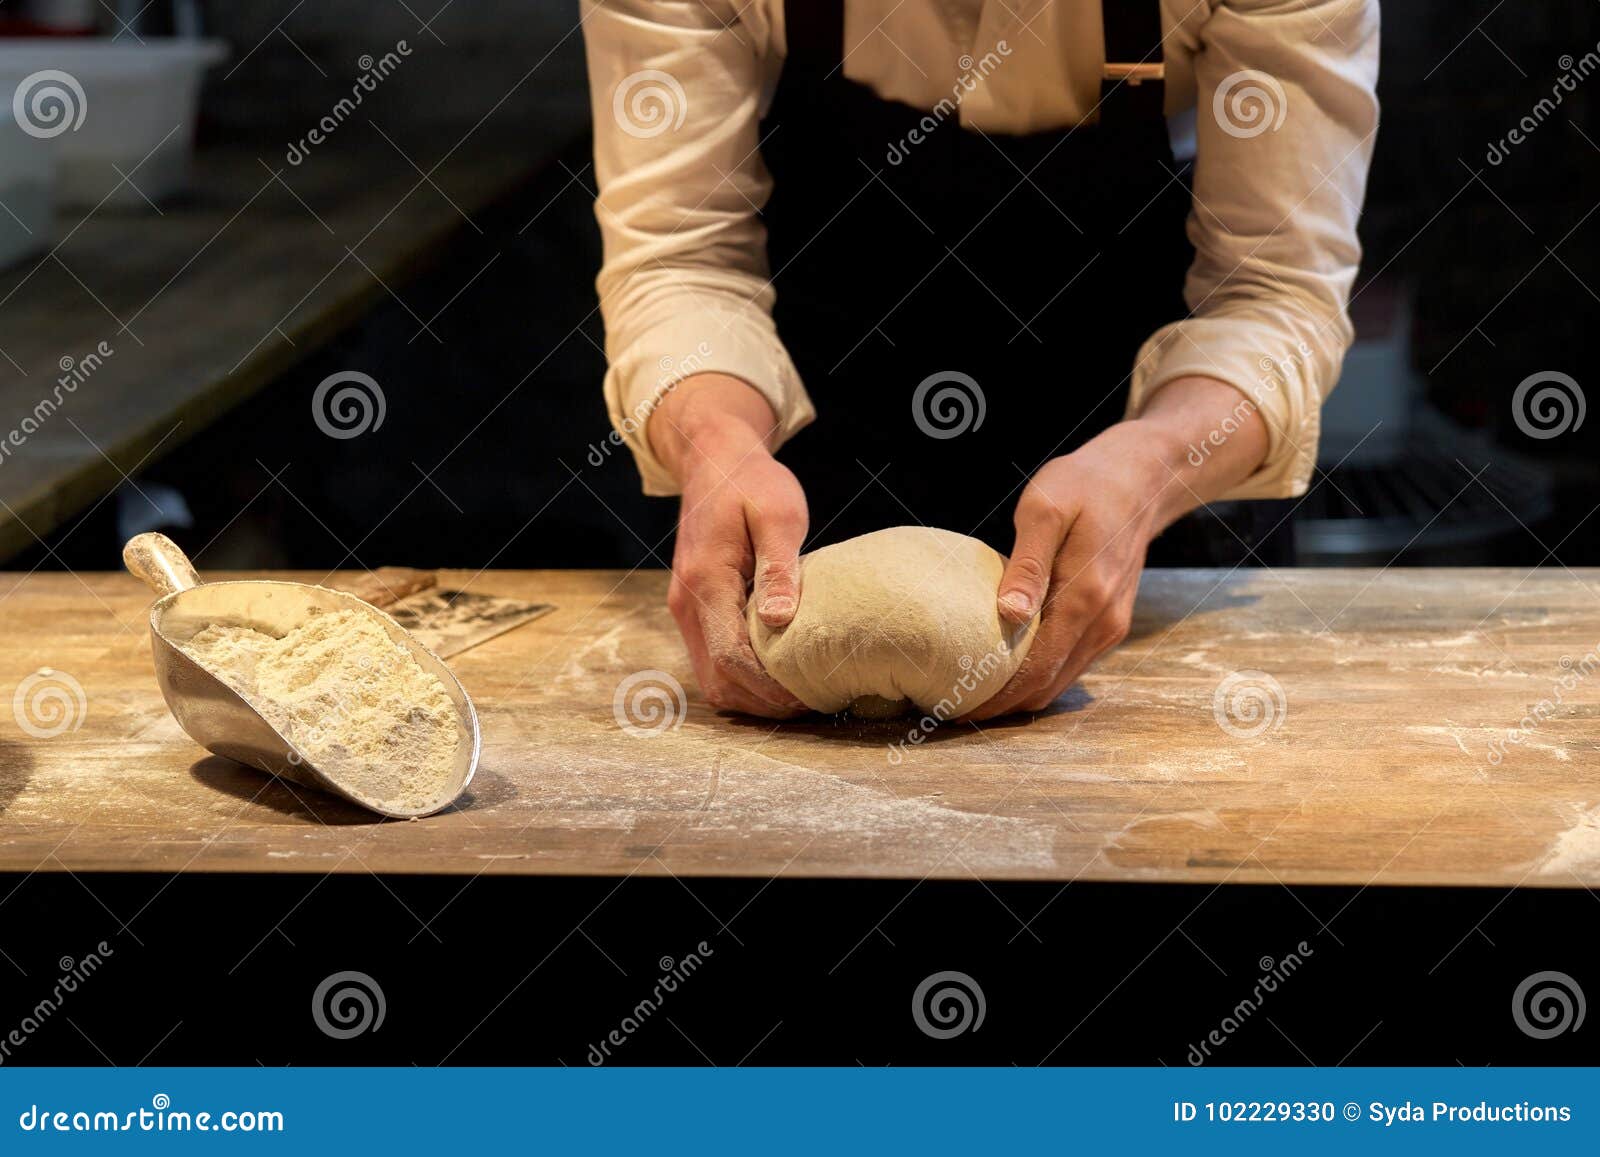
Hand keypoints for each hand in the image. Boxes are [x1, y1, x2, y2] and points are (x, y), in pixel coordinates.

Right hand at [651, 374, 808, 717]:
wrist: (712, 459)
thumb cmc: (750, 481)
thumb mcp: (778, 513)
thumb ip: (780, 567)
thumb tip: (781, 621)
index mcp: (707, 581)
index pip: (731, 657)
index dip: (770, 687)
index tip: (811, 693)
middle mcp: (686, 602)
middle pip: (717, 680)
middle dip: (763, 702)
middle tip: (813, 701)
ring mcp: (684, 608)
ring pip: (711, 677)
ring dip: (751, 695)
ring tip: (799, 692)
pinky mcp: (692, 608)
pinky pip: (711, 659)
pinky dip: (741, 678)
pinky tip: (778, 672)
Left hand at [965, 377, 1269, 720]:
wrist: (1141, 477)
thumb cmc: (1084, 484)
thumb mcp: (1045, 509)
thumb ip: (1026, 564)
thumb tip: (1007, 616)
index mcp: (1084, 598)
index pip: (1033, 671)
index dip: (992, 698)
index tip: (950, 708)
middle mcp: (1102, 623)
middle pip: (1045, 687)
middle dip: (999, 705)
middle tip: (947, 708)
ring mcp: (1110, 626)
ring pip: (1059, 681)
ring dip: (1018, 695)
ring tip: (969, 694)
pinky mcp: (1110, 622)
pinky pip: (1070, 663)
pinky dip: (1038, 675)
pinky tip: (1005, 668)